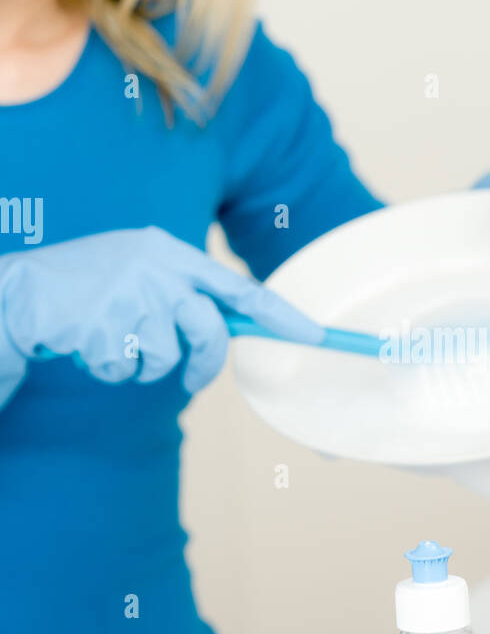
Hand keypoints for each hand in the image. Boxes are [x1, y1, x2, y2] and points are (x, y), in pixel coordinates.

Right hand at [0, 226, 323, 402]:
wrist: (22, 290)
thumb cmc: (88, 284)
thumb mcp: (139, 270)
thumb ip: (180, 292)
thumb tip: (225, 332)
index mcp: (171, 252)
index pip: (239, 289)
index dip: (281, 315)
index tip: (316, 335)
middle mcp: (158, 269)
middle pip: (210, 333)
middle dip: (204, 365)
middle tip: (192, 381)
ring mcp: (132, 296)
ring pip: (165, 359)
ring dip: (140, 364)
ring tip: (110, 338)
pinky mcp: (106, 326)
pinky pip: (128, 370)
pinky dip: (109, 368)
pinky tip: (87, 342)